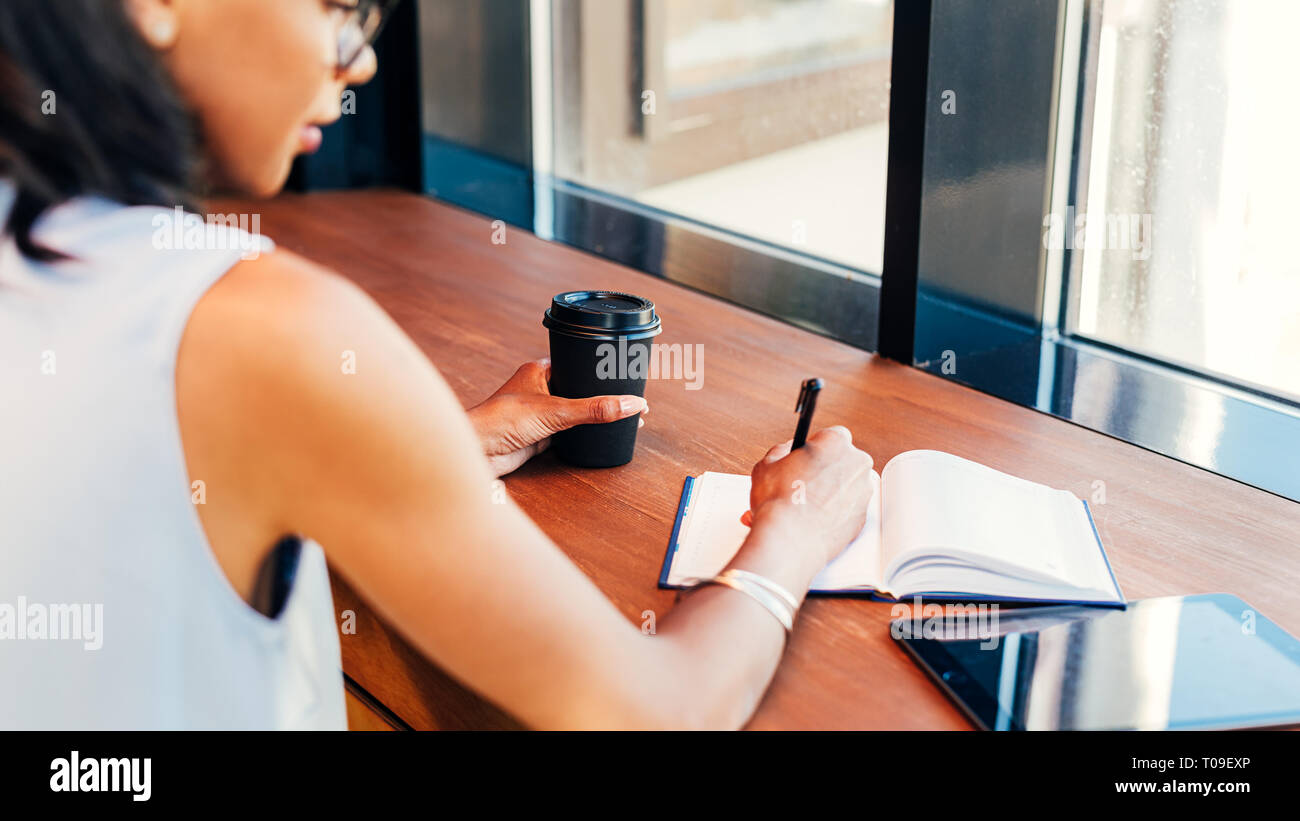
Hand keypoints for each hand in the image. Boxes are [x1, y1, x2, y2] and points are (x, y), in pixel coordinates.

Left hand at [467, 358, 647, 475]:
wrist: (478, 451)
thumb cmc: (503, 420)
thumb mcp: (557, 411)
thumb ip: (595, 409)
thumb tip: (632, 404)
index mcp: (540, 370)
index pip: (578, 363)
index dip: (601, 370)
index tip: (625, 376)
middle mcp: (539, 389)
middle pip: (579, 389)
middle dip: (602, 396)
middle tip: (631, 400)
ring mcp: (539, 413)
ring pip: (574, 412)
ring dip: (593, 416)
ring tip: (622, 418)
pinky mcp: (539, 435)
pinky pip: (567, 432)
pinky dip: (583, 434)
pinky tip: (599, 436)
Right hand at [742, 426, 873, 565]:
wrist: (789, 540)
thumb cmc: (779, 502)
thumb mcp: (767, 464)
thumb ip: (783, 450)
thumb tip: (789, 450)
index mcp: (836, 442)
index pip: (831, 435)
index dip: (815, 448)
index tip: (805, 458)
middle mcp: (857, 463)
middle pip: (842, 461)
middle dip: (825, 470)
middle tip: (802, 483)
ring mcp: (863, 491)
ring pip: (846, 486)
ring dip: (830, 492)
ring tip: (804, 506)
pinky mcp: (863, 517)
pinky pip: (848, 509)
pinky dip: (835, 513)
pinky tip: (813, 519)